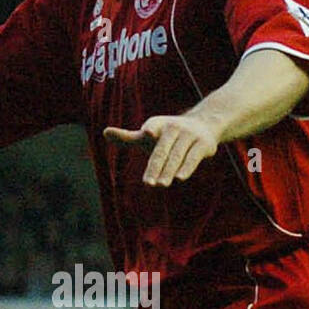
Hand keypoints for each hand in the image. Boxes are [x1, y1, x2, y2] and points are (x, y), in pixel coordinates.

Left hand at [103, 113, 219, 186]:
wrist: (204, 124)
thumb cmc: (168, 135)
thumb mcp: (148, 135)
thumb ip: (127, 137)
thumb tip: (104, 132)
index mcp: (158, 124)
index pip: (153, 126)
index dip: (151, 128)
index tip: (147, 132)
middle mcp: (174, 127)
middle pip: (163, 149)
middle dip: (156, 166)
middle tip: (148, 184)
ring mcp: (189, 135)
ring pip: (177, 155)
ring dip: (169, 171)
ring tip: (161, 185)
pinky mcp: (203, 144)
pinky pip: (193, 157)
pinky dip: (187, 167)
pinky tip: (180, 178)